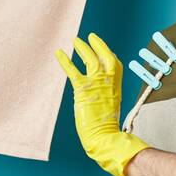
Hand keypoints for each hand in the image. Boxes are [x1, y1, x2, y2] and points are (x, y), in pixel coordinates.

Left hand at [56, 33, 148, 175]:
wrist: (104, 137)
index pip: (115, 66)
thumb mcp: (110, 108)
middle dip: (99, 46)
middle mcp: (109, 83)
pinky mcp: (84, 89)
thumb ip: (106, 97)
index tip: (102, 49)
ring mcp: (97, 85)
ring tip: (75, 41)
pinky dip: (65, 61)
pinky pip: (73, 71)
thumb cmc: (107, 129)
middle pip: (107, 58)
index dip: (108, 55)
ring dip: (83, 49)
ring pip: (91, 60)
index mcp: (116, 88)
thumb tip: (101, 96)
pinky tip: (59, 53)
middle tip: (91, 37)